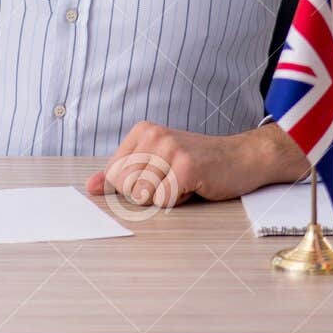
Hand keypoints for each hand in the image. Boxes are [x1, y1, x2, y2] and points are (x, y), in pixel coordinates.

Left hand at [85, 119, 309, 208]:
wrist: (242, 158)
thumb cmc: (198, 164)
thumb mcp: (156, 164)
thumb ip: (122, 175)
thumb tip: (91, 187)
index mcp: (142, 132)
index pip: (114, 174)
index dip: (134, 187)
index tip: (158, 177)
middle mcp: (153, 135)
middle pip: (126, 187)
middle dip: (149, 194)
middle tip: (173, 180)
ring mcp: (170, 148)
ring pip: (143, 195)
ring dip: (165, 198)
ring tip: (183, 182)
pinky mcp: (186, 166)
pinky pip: (163, 200)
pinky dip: (178, 200)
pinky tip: (194, 185)